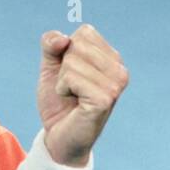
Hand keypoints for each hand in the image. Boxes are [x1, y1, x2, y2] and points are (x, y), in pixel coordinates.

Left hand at [37, 24, 128, 166]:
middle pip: (77, 44)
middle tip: (71, 89)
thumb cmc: (58, 102)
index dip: (66, 53)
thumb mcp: (51, 66)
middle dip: (64, 67)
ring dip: (62, 81)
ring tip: (73, 97)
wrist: (58, 136)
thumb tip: (64, 38)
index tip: (71, 75)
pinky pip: (71, 78)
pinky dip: (63, 90)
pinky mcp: (105, 99)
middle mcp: (119, 69)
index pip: (84, 33)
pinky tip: (74, 103)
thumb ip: (52, 44)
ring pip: (72, 61)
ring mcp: (115, 85)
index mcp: (112, 58)